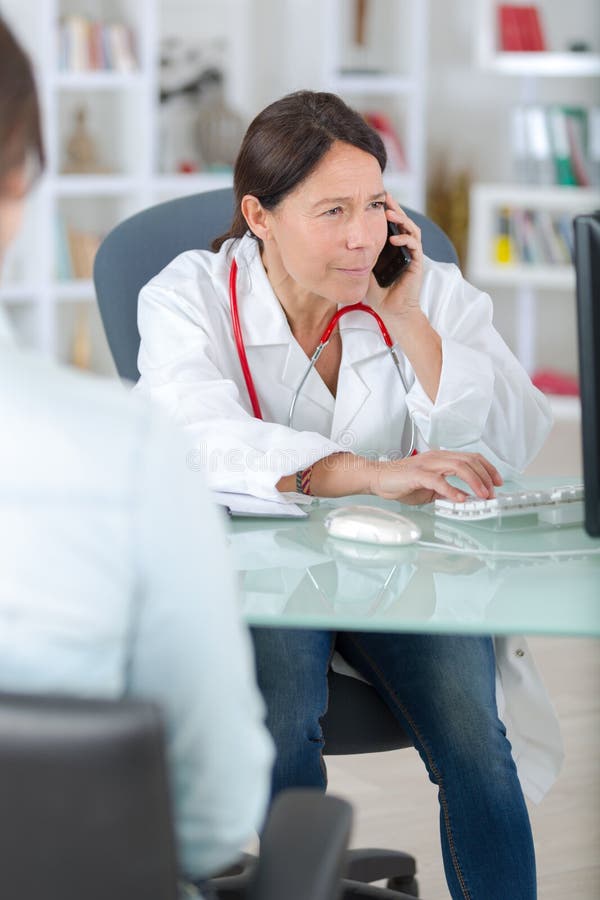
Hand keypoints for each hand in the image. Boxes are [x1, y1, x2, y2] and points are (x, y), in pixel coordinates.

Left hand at [367, 193, 423, 319]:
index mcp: (392, 248)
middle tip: (386, 196)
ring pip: (411, 229)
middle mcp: (403, 248)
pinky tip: (395, 238)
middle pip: (402, 222)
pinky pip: (414, 245)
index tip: (375, 201)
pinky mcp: (416, 262)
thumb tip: (346, 243)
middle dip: (394, 208)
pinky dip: (405, 238)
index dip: (385, 211)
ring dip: (401, 219)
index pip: (391, 225)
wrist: (391, 310)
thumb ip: (361, 256)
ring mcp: (411, 254)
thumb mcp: (364, 269)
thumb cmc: (378, 293)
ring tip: (389, 213)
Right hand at [371, 450, 502, 505]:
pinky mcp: (417, 474)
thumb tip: (462, 498)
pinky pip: (438, 480)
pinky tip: (460, 498)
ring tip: (483, 494)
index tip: (497, 481)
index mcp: (441, 458)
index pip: (470, 457)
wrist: (378, 478)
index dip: (487, 468)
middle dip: (485, 476)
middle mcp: (436, 457)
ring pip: (458, 466)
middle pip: (469, 460)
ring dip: (474, 481)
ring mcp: (427, 464)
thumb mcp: (429, 488)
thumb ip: (445, 490)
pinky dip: (452, 489)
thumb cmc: (401, 482)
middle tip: (492, 492)